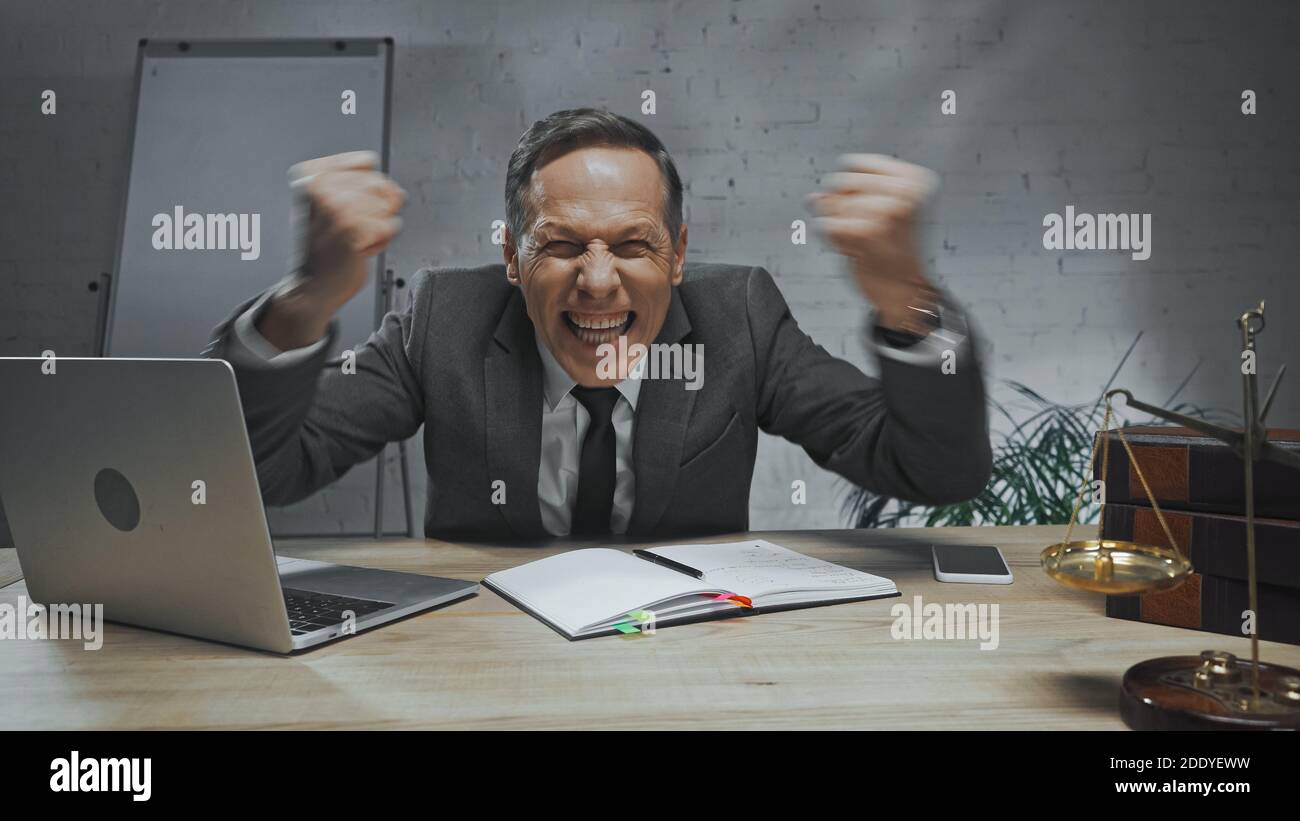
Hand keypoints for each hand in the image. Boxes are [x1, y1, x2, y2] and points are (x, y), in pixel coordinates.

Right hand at [259, 151, 405, 349]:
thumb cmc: (324, 247)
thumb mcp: (331, 205)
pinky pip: (392, 225)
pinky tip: (359, 250)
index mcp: (312, 175)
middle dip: (376, 210)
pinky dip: (382, 242)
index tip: (352, 206)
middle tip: (351, 229)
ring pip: (389, 206)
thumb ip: (362, 187)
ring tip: (353, 240)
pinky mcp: (353, 228)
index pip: (367, 161)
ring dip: (378, 228)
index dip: (370, 188)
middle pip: (382, 184)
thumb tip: (398, 192)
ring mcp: (337, 206)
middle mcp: (321, 186)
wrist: (312, 286)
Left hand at [808, 154, 938, 331]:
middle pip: (840, 184)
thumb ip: (849, 196)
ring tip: (861, 242)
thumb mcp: (883, 213)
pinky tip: (853, 250)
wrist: (906, 291)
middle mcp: (903, 191)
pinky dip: (832, 239)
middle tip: (865, 231)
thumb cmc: (896, 253)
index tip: (864, 208)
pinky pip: (825, 225)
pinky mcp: (864, 231)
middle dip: (842, 208)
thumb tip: (812, 197)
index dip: (848, 187)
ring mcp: (884, 210)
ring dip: (838, 226)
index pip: (855, 164)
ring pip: (830, 205)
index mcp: (913, 179)